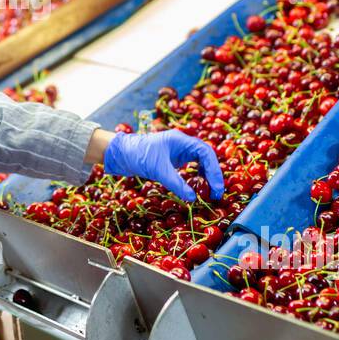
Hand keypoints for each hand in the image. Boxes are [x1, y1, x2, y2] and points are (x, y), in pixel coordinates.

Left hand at [102, 129, 223, 203]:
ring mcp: (179, 151)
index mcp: (181, 140)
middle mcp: (183, 144)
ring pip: (200, 163)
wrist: (121, 154)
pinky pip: (191, 167)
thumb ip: (176, 183)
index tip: (217, 187)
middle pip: (206, 157)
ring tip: (210, 193)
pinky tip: (197, 188)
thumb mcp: (158, 170)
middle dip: (213, 175)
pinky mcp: (173, 160)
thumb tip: (193, 199)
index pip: (206, 152)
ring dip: (206, 177)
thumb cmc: (139, 155)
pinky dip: (196, 177)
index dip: (214, 170)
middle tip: (217, 193)